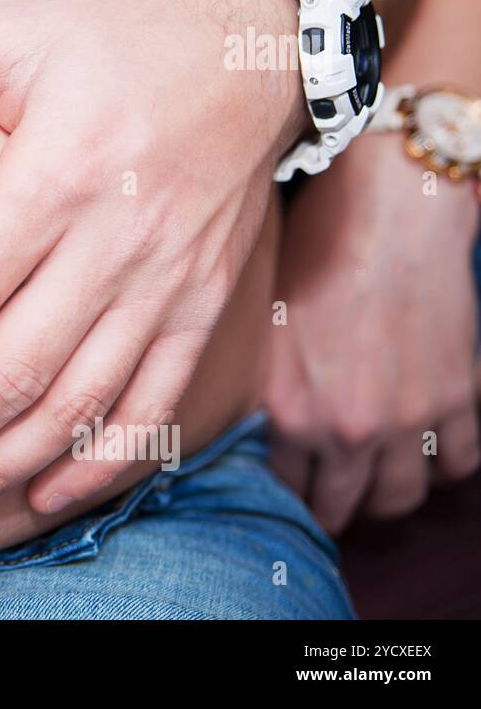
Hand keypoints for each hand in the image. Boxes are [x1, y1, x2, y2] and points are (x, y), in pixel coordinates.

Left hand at [0, 0, 302, 520]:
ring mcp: (165, 286)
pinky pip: (154, 407)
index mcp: (54, 179)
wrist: (247, 57)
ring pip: (76, 406)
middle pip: (12, 374)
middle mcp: (113, 245)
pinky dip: (99, 462)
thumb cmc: (111, 45)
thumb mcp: (5, 27)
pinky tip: (42, 495)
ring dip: (0, 467)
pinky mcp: (202, 308)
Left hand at [266, 135, 480, 531]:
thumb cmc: (313, 251)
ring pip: (398, 498)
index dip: (285, 486)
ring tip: (374, 480)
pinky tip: (426, 452)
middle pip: (339, 504)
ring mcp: (406, 420)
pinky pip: (457, 465)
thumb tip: (259, 427)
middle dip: (330, 505)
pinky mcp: (457, 399)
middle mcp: (344, 428)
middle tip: (328, 495)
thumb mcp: (263, 325)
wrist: (389, 211)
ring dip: (385, 496)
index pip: (281, 484)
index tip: (290, 483)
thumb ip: (264, 387)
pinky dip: (442, 466)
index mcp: (285, 410)